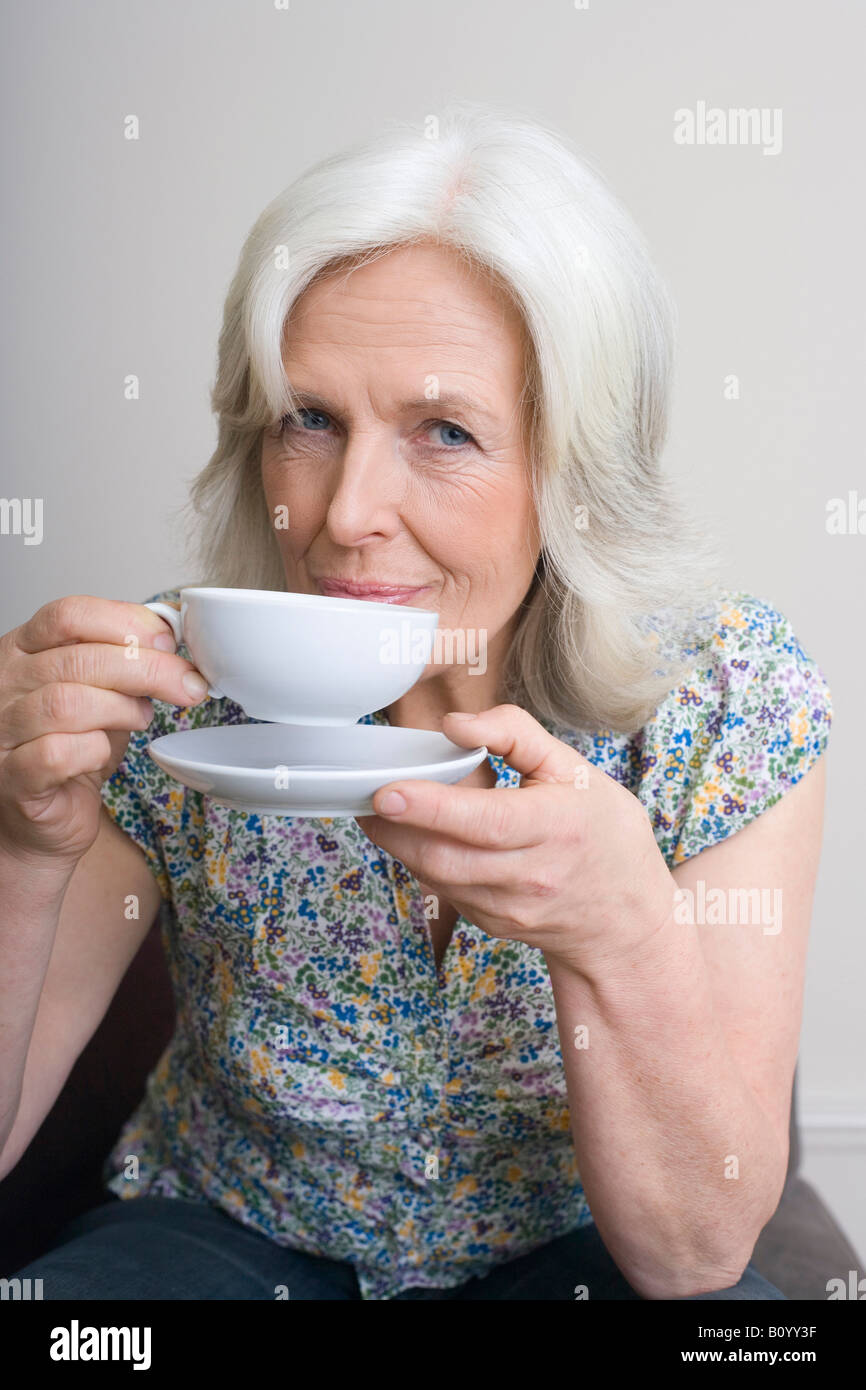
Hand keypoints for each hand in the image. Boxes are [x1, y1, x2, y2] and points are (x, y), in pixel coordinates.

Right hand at [0, 595, 208, 865]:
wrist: (40, 822)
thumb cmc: (69, 752)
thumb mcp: (101, 694)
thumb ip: (127, 663)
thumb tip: (173, 637)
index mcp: (23, 650)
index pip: (68, 615)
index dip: (125, 622)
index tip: (168, 640)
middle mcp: (4, 684)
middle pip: (77, 659)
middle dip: (147, 668)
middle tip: (187, 685)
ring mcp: (2, 731)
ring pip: (68, 703)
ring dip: (121, 709)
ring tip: (140, 719)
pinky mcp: (13, 778)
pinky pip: (57, 753)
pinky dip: (94, 750)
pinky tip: (104, 754)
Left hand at [355, 703, 676, 974]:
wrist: (627, 917)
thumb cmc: (601, 830)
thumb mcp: (573, 767)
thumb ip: (513, 733)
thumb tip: (454, 725)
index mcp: (555, 828)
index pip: (485, 821)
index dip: (431, 807)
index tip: (387, 790)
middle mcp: (531, 876)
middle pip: (444, 857)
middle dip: (393, 827)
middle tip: (364, 793)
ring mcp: (510, 908)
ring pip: (435, 877)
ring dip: (398, 844)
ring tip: (379, 810)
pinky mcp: (492, 925)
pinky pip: (444, 891)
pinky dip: (421, 862)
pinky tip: (415, 836)